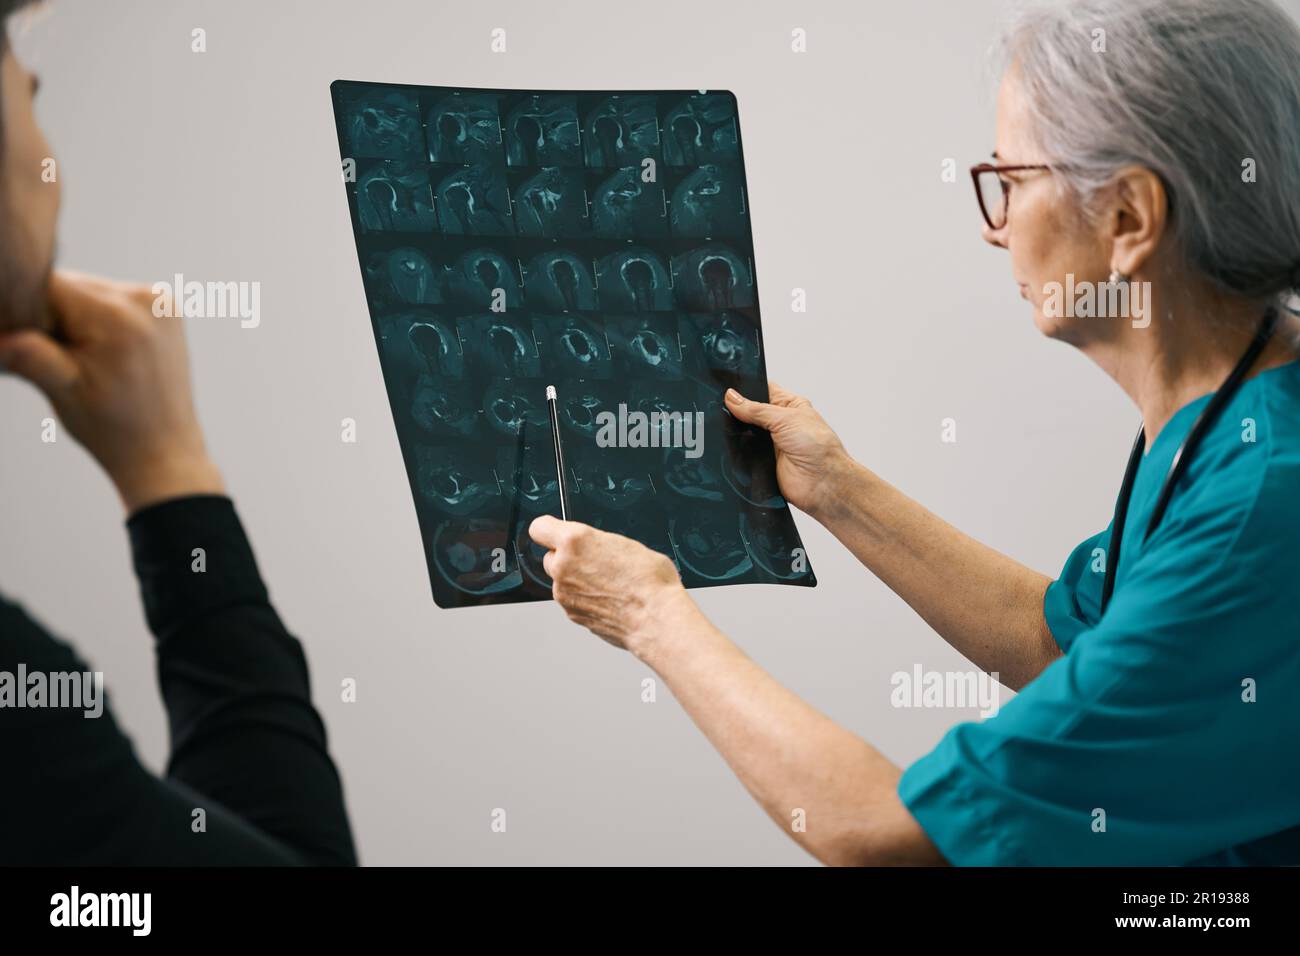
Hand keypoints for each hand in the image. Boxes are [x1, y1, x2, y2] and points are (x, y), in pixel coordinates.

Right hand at [0, 270, 223, 512]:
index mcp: (117, 317)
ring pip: (91, 291)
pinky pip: (116, 300)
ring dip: (76, 316)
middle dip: (53, 315)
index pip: (48, 286)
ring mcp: (161, 301)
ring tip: (87, 361)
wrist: (164, 449)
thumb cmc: (111, 427)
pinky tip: (107, 353)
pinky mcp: (167, 308)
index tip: (29, 343)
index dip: (28, 313)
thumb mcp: (63, 391)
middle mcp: (145, 299)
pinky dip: (101, 318)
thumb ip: (29, 355)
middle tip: (62, 359)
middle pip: (70, 286)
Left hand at [529, 515, 689, 655]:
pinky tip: (608, 598)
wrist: (656, 618)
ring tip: (608, 583)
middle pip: (550, 556)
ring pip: (561, 580)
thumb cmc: (649, 582)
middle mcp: (563, 566)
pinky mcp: (572, 614)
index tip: (554, 531)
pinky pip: (572, 600)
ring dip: (576, 580)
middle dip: (567, 558)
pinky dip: (584, 599)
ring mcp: (565, 593)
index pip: (540, 527)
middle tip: (593, 561)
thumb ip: (598, 543)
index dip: (549, 529)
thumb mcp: (626, 544)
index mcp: (575, 541)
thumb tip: (595, 547)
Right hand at [724, 383, 850, 519]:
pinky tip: (732, 447)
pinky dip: (737, 451)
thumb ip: (757, 409)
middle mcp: (779, 423)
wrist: (823, 483)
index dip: (747, 388)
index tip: (728, 388)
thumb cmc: (819, 448)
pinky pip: (742, 454)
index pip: (763, 390)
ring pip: (744, 433)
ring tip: (730, 429)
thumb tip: (732, 397)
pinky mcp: (761, 462)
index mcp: (789, 406)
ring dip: (738, 433)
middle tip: (724, 408)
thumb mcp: (786, 418)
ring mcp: (769, 443)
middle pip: (750, 412)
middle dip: (738, 411)